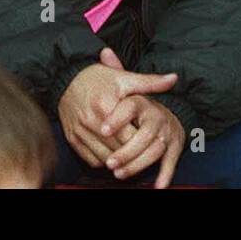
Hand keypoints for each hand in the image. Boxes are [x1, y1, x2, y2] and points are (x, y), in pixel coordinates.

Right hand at [57, 49, 177, 168]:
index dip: (143, 141)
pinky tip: (113, 154)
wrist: (66, 79)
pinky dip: (104, 161)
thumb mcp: (124, 78)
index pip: (130, 135)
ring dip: (119, 162)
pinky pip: (92, 160)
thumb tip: (174, 79)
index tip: (151, 140)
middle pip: (118, 149)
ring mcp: (79, 132)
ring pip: (105, 159)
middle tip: (144, 153)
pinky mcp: (72, 139)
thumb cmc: (98, 78)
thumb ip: (150, 82)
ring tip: (130, 156)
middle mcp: (90, 121)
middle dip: (133, 154)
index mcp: (106, 105)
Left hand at [99, 94, 185, 186]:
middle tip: (109, 162)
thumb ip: (108, 101)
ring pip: (155, 150)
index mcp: (139, 103)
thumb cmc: (132, 108)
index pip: (129, 108)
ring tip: (119, 173)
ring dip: (137, 164)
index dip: (116, 120)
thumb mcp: (121, 95)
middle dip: (126, 152)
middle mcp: (155, 116)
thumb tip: (110, 111)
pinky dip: (165, 174)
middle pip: (144, 135)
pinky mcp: (175, 144)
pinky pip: (171, 160)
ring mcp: (166, 131)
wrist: (159, 112)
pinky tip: (157, 185)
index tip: (103, 131)